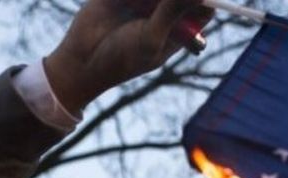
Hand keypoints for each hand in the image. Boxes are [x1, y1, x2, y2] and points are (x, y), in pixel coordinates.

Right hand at [44, 0, 212, 113]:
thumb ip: (172, 12)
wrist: (83, 62)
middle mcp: (165, 12)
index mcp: (180, 30)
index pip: (204, 6)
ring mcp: (144, 1)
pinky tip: (127, 1)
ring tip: (140, 4)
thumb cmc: (121, 59)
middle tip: (159, 0)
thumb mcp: (150, 39)